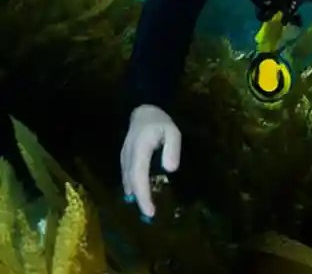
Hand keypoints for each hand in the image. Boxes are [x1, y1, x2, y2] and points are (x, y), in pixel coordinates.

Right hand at [120, 104, 181, 218]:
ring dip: (135, 196)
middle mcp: (128, 157)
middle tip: (149, 217)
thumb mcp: (172, 131)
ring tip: (145, 211)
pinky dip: (131, 188)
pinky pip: (126, 176)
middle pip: (131, 183)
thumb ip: (172, 149)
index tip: (150, 211)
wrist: (143, 111)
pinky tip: (135, 196)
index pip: (139, 177)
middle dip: (140, 200)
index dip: (143, 195)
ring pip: (127, 181)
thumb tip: (170, 169)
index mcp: (139, 151)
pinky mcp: (124, 158)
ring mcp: (124, 158)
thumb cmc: (160, 122)